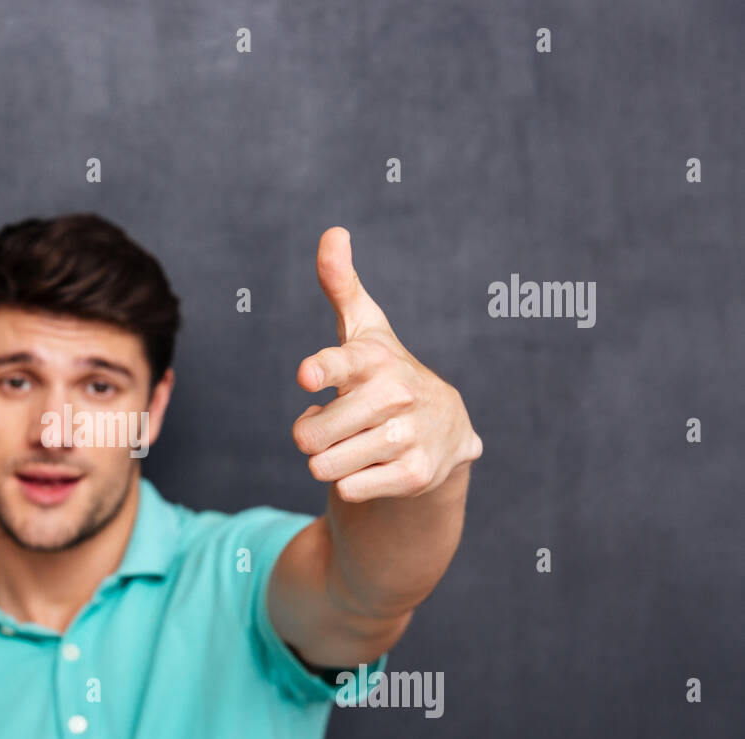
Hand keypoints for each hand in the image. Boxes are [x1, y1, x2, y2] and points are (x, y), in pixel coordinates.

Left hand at [292, 227, 482, 502]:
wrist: (445, 430)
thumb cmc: (384, 373)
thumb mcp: (365, 330)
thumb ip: (341, 284)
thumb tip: (333, 232)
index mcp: (374, 359)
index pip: (339, 364)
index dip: (321, 371)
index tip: (309, 375)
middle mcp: (393, 395)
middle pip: (310, 435)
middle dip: (310, 435)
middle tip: (332, 424)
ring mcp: (406, 437)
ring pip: (325, 466)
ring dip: (327, 460)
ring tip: (352, 443)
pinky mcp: (414, 475)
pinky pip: (349, 489)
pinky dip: (349, 483)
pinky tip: (370, 464)